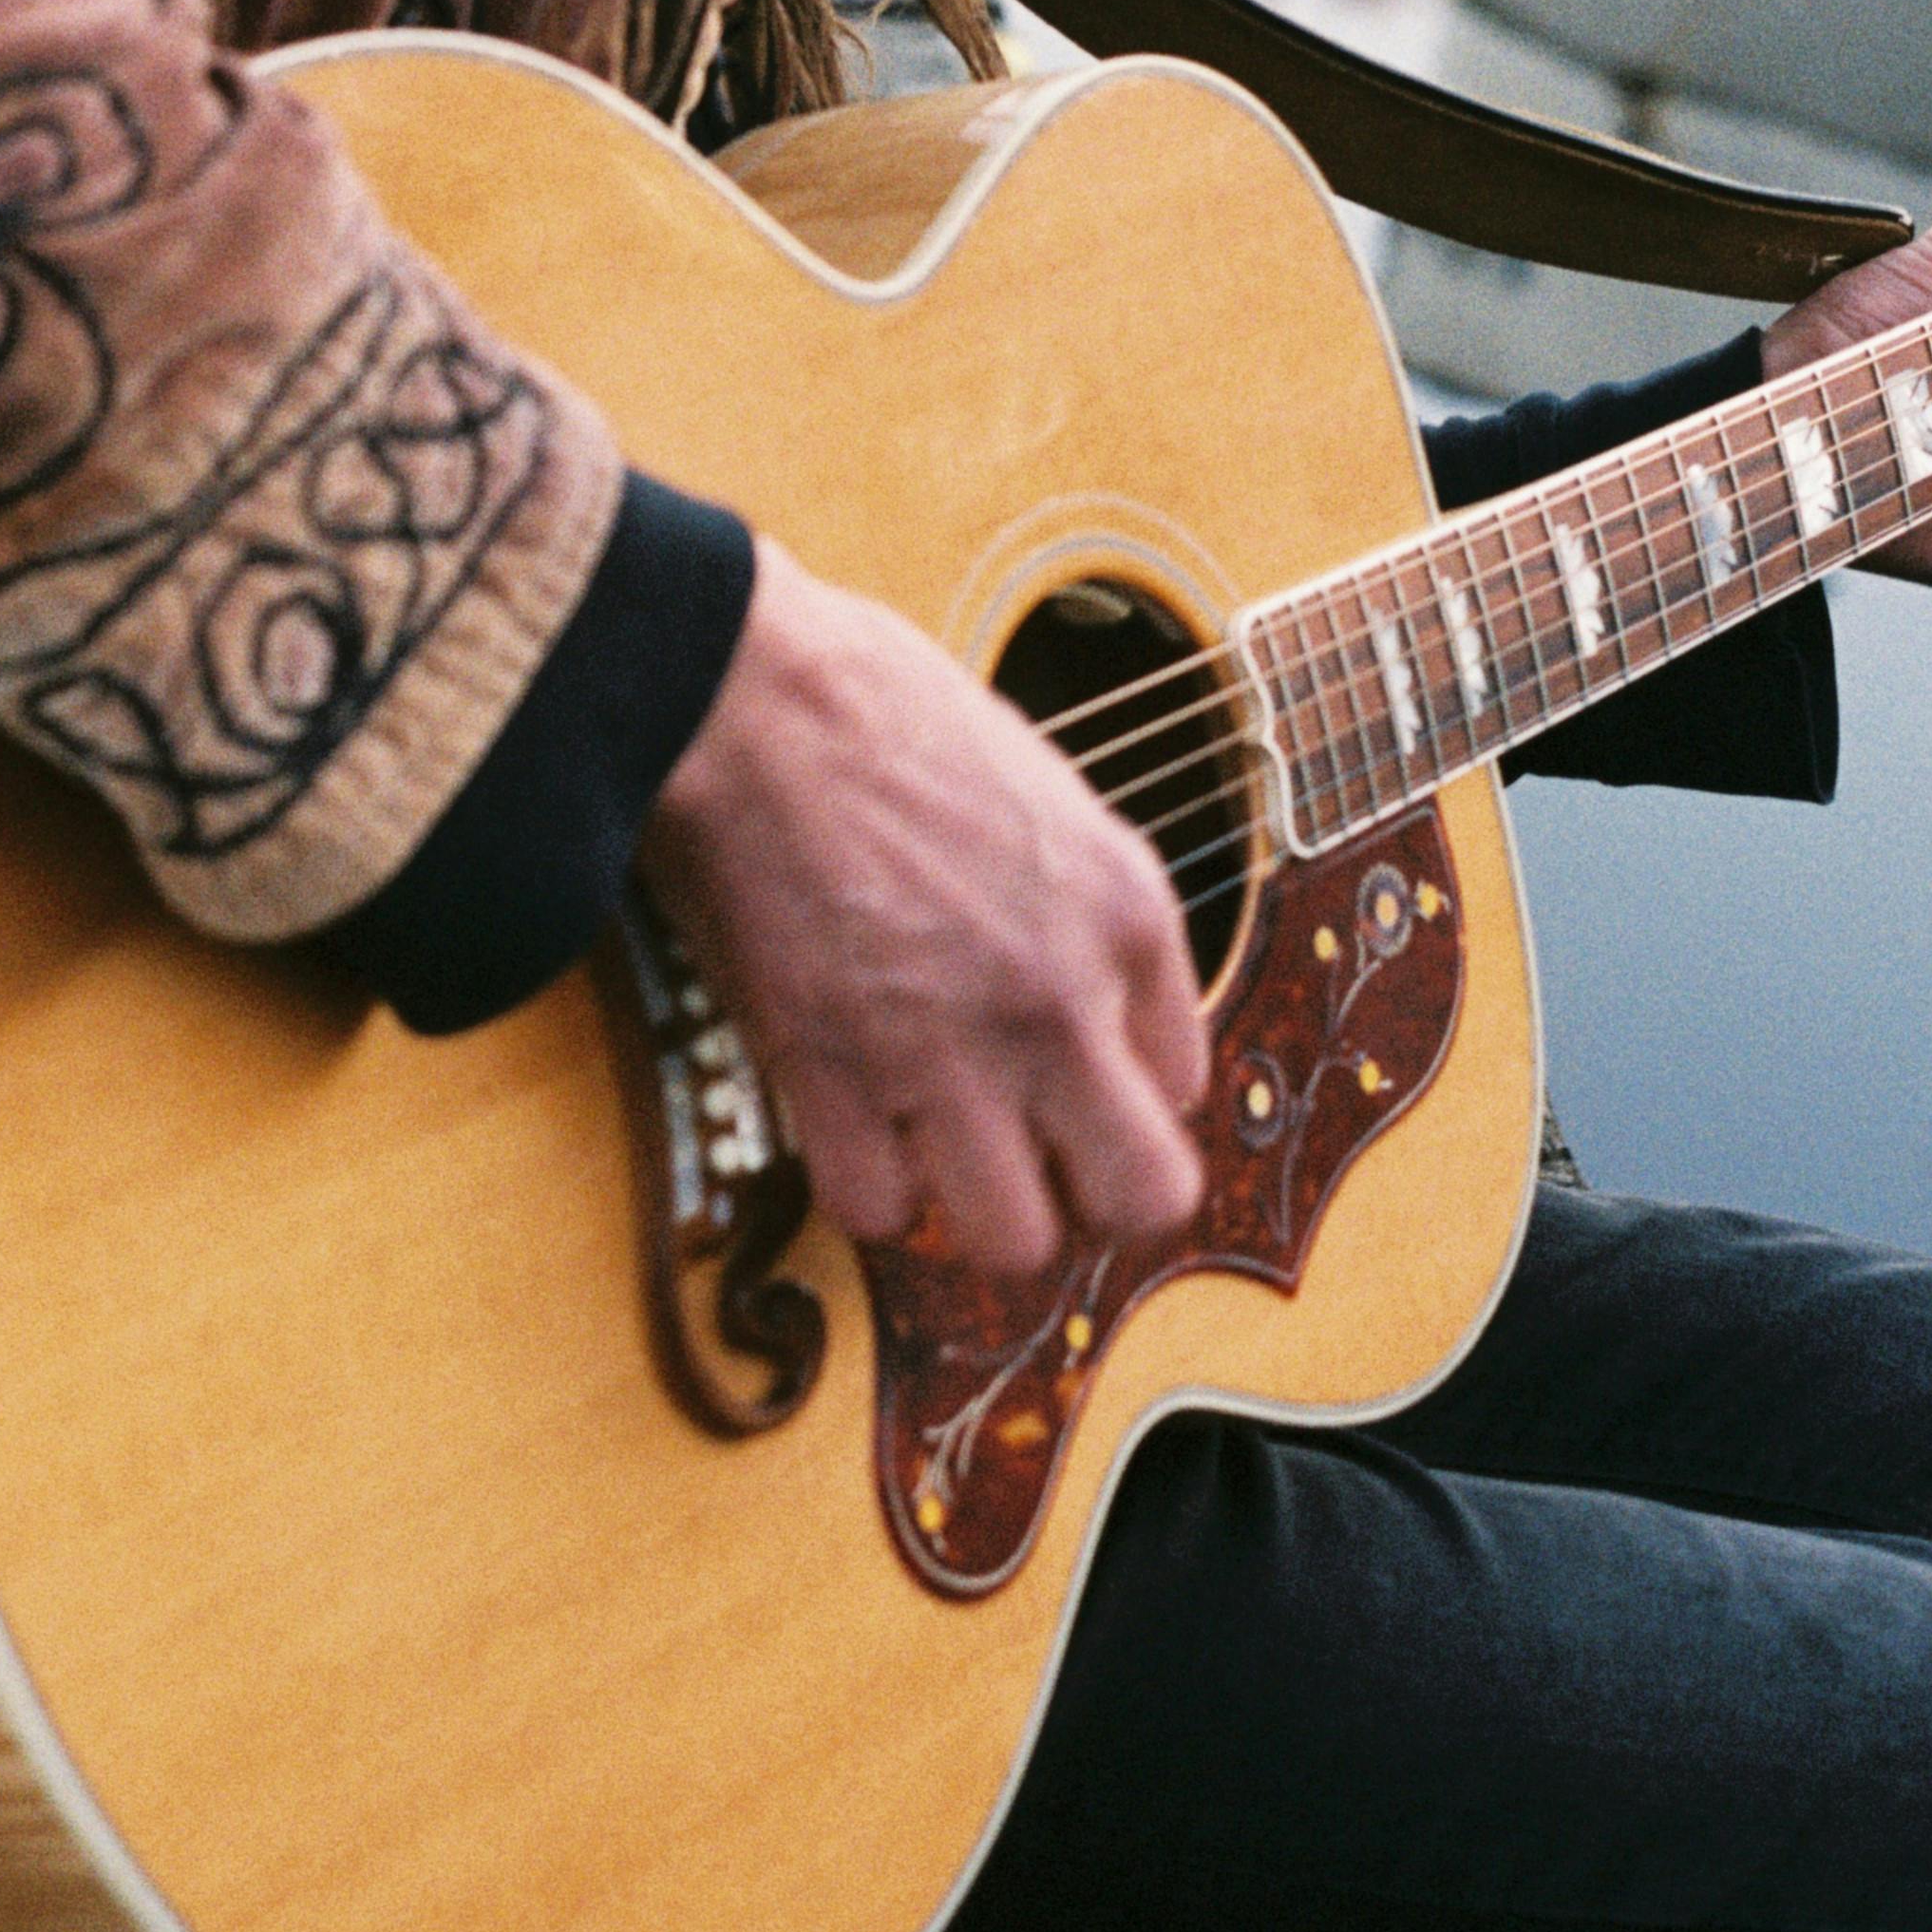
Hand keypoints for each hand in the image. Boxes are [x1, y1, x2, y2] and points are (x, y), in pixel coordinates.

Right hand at [646, 540, 1208, 1272]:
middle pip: (1141, 1195)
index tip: (1069, 1079)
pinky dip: (865, 1189)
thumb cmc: (876, 709)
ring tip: (942, 1158)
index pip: (1185, 1083)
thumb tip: (1107, 1017)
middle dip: (1090, 1196)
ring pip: (1016, 1239)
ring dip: (977, 1214)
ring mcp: (951, 1044)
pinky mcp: (835, 1071)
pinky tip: (856, 1131)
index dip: (1122, 1092)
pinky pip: (877, 1209)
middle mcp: (1062, 993)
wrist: (746, 691)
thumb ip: (1090, 910)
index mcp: (1127, 907)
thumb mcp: (1047, 790)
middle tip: (1037, 1160)